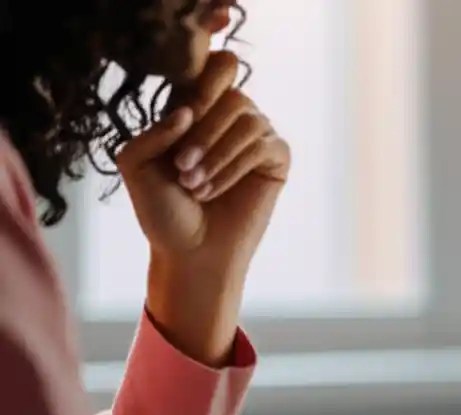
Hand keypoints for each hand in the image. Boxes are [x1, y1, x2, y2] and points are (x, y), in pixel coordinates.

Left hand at [117, 50, 290, 365]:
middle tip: (181, 167)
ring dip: (217, 153)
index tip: (184, 115)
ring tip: (194, 185)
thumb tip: (188, 111)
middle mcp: (229, 117)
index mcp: (196, 108)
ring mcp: (256, 137)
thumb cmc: (163, 211)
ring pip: (249, 120)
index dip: (203, 81)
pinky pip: (263, 147)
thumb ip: (153, 132)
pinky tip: (214, 191)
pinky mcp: (276, 160)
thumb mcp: (137, 166)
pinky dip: (234, 167)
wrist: (190, 252)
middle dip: (204, 131)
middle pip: (232, 94)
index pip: (212, 68)